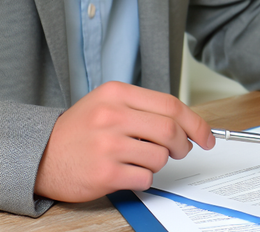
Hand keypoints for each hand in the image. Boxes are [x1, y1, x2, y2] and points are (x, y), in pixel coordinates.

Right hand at [34, 82, 214, 201]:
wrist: (41, 154)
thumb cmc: (79, 130)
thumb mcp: (108, 103)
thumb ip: (144, 107)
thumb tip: (185, 122)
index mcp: (117, 93)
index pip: (171, 105)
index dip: (196, 123)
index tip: (206, 136)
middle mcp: (112, 116)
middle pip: (171, 130)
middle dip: (184, 144)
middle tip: (180, 150)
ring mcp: (108, 145)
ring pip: (161, 156)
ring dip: (159, 162)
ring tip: (141, 159)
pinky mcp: (105, 172)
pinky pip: (146, 177)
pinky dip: (144, 178)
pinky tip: (128, 171)